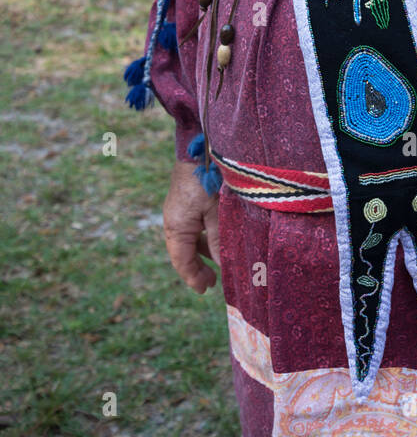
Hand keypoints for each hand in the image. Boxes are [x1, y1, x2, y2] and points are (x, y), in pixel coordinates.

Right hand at [163, 159, 220, 294]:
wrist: (199, 146)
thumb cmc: (209, 179)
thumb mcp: (217, 212)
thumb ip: (220, 239)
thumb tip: (224, 266)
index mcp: (176, 227)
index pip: (182, 261)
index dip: (193, 278)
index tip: (206, 290)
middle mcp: (173, 220)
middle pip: (182, 253)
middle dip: (196, 268)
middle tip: (211, 283)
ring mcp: (177, 210)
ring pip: (187, 240)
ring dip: (201, 253)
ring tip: (216, 265)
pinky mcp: (185, 201)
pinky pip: (191, 227)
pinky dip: (202, 238)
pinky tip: (215, 240)